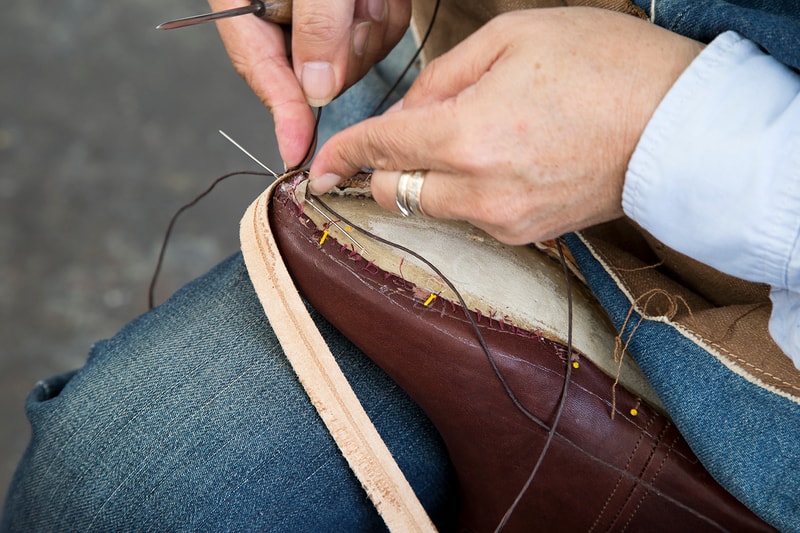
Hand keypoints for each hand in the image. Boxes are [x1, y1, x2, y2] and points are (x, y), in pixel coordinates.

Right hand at [209, 0, 410, 166]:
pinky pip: (379, 33)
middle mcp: (282, 14)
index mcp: (248, 3)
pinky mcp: (354, 11)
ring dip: (371, 28)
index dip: (282, 113)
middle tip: (353, 7)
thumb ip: (315, 25)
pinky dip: (388, 15)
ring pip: (355, 56)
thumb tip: (318, 88)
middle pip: (316, 70)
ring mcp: (322, 18)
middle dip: (346, 49)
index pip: (258, 66)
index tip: (295, 153)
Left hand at [309, 7, 702, 243]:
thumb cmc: (606, 66)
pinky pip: (470, 219)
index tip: (318, 166)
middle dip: (383, 168)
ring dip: (427, 179)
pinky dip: (464, 193)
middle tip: (405, 135)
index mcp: (468, 134)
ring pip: (429, 209)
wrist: (681, 127)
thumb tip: (408, 110)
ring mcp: (504, 221)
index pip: (379, 151)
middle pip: (393, 193)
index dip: (340, 156)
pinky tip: (500, 161)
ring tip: (473, 136)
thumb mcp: (514, 38)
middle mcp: (478, 190)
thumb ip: (443, 76)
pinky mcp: (529, 237)